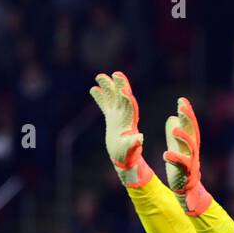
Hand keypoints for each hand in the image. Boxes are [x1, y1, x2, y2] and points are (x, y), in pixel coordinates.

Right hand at [88, 71, 151, 186]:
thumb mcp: (131, 150)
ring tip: (99, 76)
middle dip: (119, 85)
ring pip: (112, 97)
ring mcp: (117, 115)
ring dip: (107, 87)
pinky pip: (105, 104)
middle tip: (115, 74)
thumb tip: (140, 138)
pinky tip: (93, 89)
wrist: (124, 158)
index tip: (123, 89)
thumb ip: (134, 143)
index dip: (126, 98)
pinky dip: (100, 97)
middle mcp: (124, 115)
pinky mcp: (111, 118)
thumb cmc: (128, 155)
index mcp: (130, 121)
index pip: (129, 106)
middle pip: (122, 97)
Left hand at [162, 97, 211, 215]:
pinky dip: (175, 159)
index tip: (181, 100)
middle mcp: (193, 150)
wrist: (186, 188)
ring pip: (191, 147)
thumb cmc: (181, 165)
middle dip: (188, 119)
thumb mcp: (177, 147)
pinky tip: (165, 154)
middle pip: (193, 131)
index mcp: (190, 143)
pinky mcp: (186, 173)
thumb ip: (176, 133)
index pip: (190, 125)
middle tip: (181, 108)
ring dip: (183, 138)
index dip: (187, 113)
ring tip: (174, 131)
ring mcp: (191, 161)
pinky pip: (182, 165)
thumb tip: (172, 118)